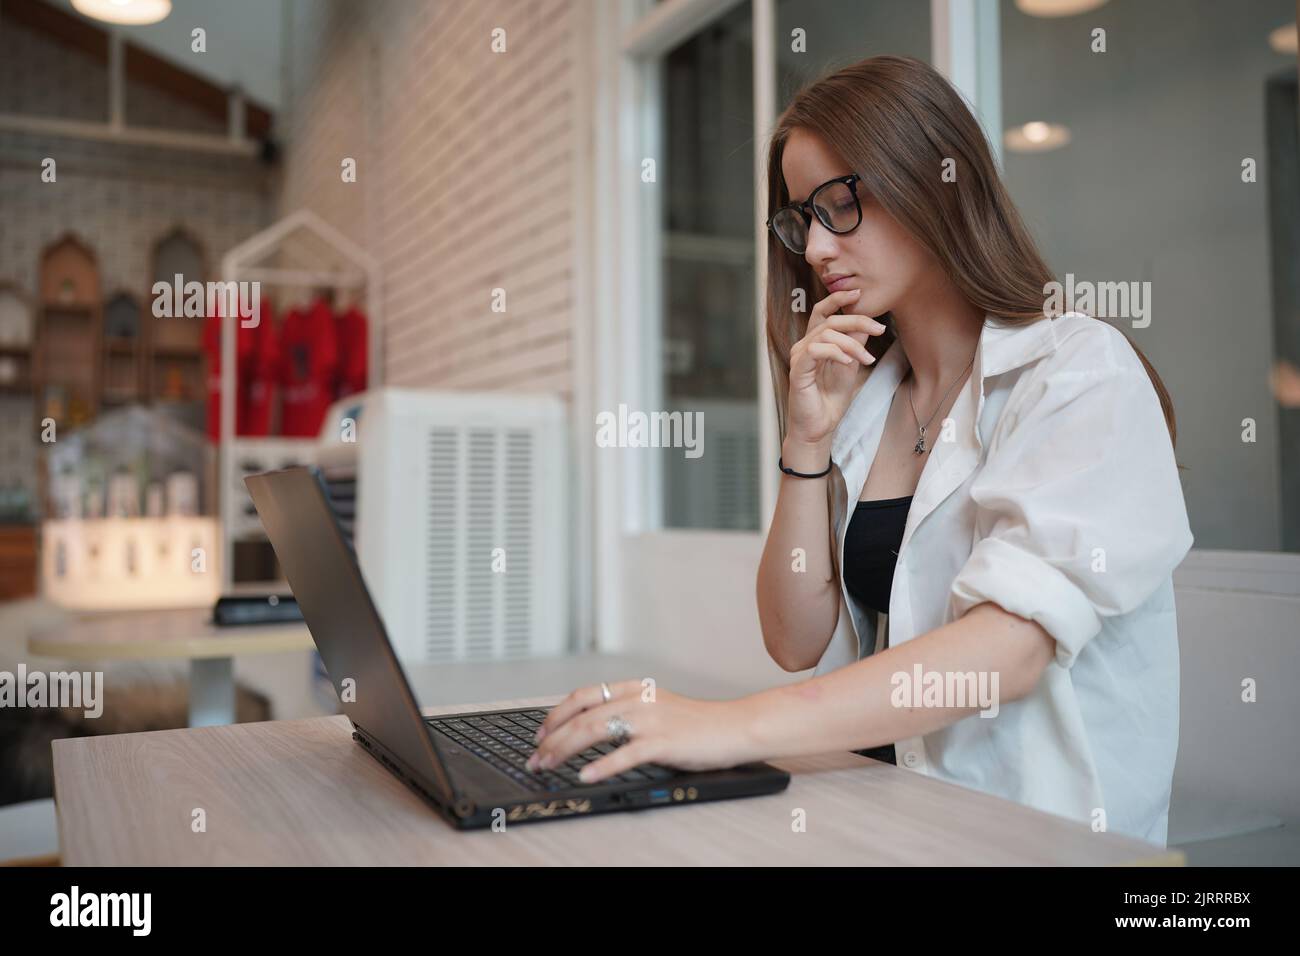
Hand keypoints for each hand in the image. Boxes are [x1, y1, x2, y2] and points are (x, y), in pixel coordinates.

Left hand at [525, 680, 758, 783]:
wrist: (733, 727)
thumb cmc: (696, 724)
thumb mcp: (656, 707)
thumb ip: (627, 710)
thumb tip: (591, 725)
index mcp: (634, 689)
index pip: (584, 695)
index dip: (556, 713)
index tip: (540, 733)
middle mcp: (638, 700)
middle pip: (582, 715)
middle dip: (552, 738)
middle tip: (536, 758)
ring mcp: (650, 720)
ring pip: (595, 730)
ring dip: (565, 750)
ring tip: (549, 766)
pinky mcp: (663, 742)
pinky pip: (625, 754)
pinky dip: (601, 766)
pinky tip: (586, 776)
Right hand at [785, 289, 887, 446]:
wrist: (820, 427)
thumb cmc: (831, 399)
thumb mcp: (850, 365)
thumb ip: (854, 344)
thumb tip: (866, 322)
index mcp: (815, 342)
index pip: (823, 311)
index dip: (838, 299)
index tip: (859, 292)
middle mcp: (804, 345)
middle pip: (829, 319)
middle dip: (857, 320)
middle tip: (879, 327)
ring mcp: (799, 357)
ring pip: (825, 334)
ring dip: (851, 343)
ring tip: (866, 358)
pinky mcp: (797, 370)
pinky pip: (815, 350)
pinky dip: (835, 352)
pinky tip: (849, 362)